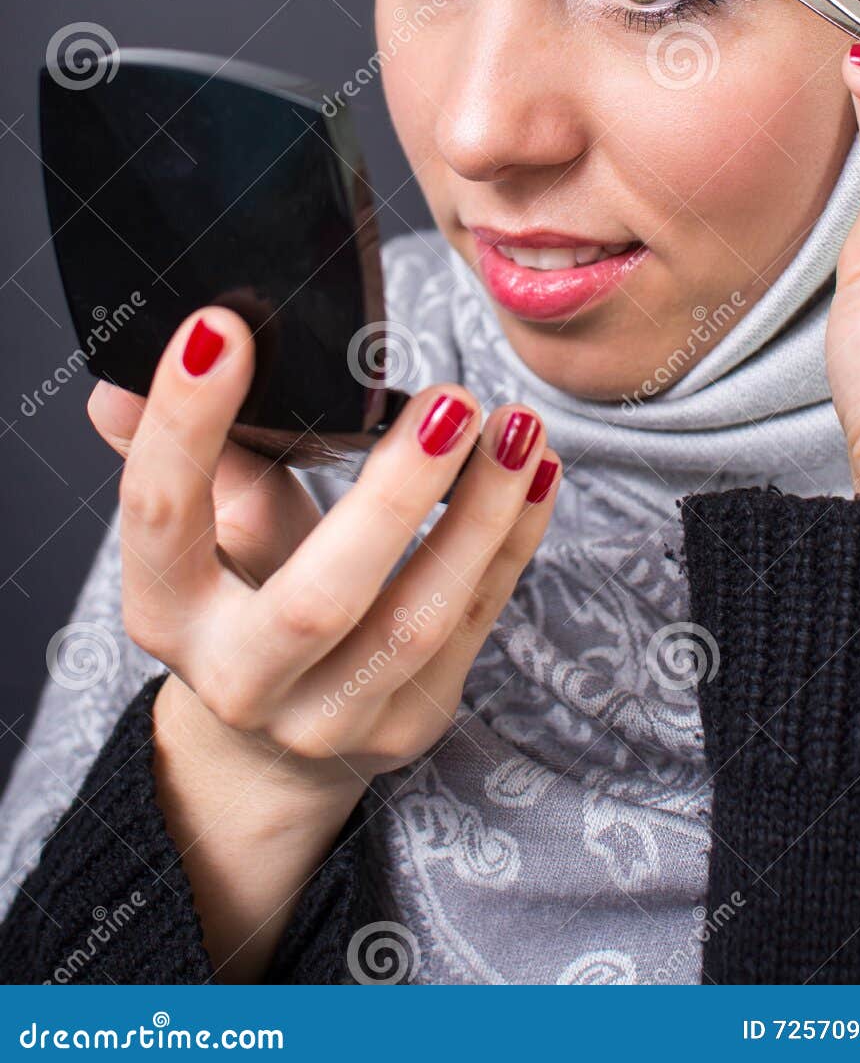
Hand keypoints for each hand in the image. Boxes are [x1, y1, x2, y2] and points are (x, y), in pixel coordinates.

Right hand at [88, 306, 560, 791]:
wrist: (275, 734)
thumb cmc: (240, 591)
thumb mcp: (200, 531)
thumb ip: (177, 456)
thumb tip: (117, 383)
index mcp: (166, 612)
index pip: (160, 515)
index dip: (182, 423)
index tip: (221, 328)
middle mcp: (240, 680)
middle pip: (317, 600)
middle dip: (392, 498)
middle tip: (449, 399)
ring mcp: (330, 717)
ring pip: (416, 621)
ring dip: (479, 515)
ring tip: (515, 425)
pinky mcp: (410, 721)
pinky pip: (476, 623)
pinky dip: (514, 540)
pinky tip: (539, 468)